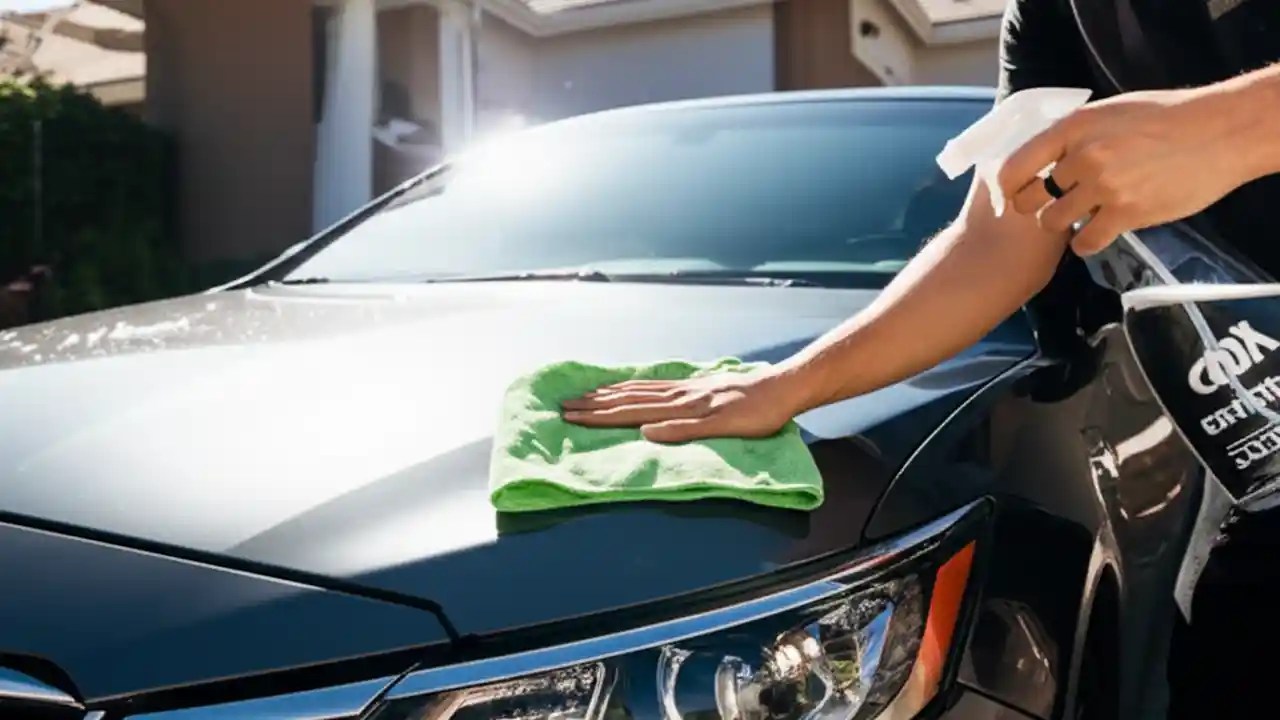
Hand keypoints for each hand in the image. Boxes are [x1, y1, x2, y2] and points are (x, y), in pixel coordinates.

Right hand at [561, 369, 801, 442]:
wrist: (782, 388)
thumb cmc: (757, 415)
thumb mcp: (724, 428)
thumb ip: (684, 430)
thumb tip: (645, 432)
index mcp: (682, 407)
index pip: (631, 412)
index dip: (601, 415)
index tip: (573, 416)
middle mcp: (679, 395)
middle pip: (628, 399)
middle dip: (595, 404)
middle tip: (565, 405)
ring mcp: (686, 388)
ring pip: (638, 389)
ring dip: (609, 393)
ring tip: (585, 394)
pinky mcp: (695, 385)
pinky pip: (655, 384)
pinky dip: (634, 384)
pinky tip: (626, 385)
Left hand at [998, 87, 1254, 254]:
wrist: (1219, 133)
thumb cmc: (1167, 117)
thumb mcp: (1110, 112)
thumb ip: (1075, 135)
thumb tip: (1044, 156)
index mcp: (1074, 127)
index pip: (1016, 165)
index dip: (1007, 186)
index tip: (1010, 195)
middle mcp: (1083, 157)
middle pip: (1031, 199)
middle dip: (1035, 208)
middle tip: (1048, 208)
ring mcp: (1104, 187)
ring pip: (1054, 222)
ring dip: (1063, 225)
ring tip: (1080, 217)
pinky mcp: (1126, 213)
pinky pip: (1085, 242)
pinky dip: (1086, 243)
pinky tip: (1098, 234)